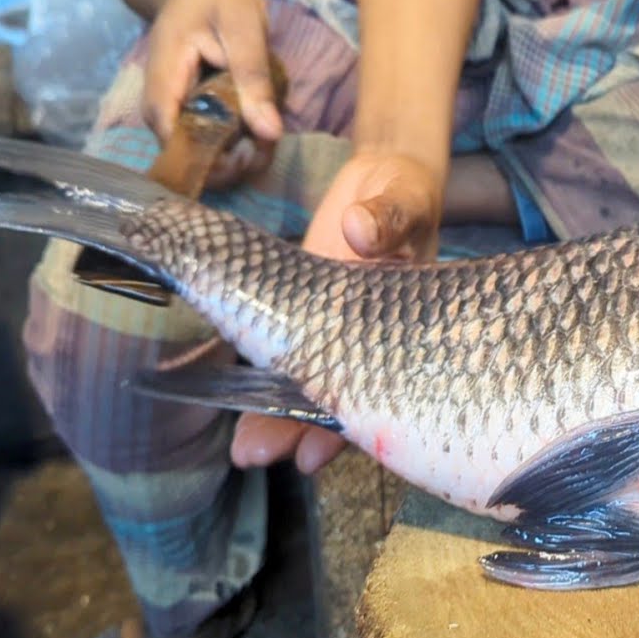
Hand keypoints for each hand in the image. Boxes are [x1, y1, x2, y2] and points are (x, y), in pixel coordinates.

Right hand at [144, 0, 283, 187]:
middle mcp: (162, 100)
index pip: (169, 133)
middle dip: (226, 165)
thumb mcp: (243, 27)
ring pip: (199, 152)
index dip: (203, 159)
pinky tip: (260, 139)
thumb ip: (254, 77)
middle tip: (262, 153)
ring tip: (265, 148)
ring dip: (236, 159)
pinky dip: (237, 146)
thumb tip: (270, 132)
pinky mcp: (191, 113)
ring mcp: (175, 109)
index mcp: (165, 75)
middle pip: (184, 151)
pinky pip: (210, 141)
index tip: (242, 159)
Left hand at [230, 151, 444, 472]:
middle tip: (256, 458)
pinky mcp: (302, 310)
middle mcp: (368, 340)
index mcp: (402, 327)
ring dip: (275, 416)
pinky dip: (260, 369)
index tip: (314, 455)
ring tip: (244, 451)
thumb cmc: (406, 194)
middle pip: (337, 398)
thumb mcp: (405, 200)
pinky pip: (282, 347)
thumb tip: (360, 230)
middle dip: (298, 430)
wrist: (383, 179)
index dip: (349, 424)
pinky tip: (232, 397)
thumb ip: (387, 217)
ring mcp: (333, 330)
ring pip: (307, 383)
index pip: (378, 386)